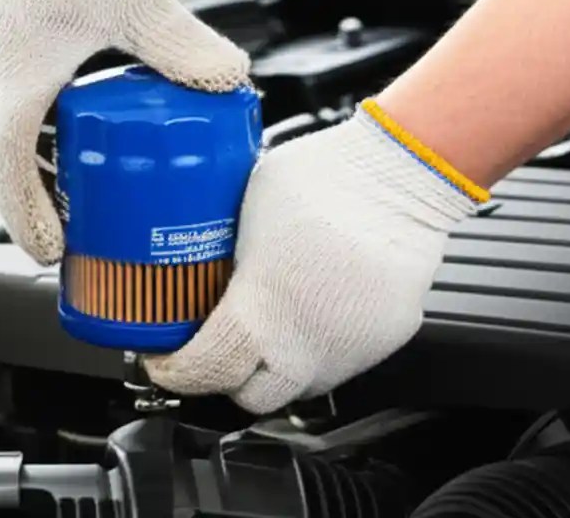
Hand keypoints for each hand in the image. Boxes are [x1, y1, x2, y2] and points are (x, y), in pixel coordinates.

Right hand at [0, 0, 249, 264]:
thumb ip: (180, 45)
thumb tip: (231, 81)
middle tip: (65, 229)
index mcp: (13, 79)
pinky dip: (20, 123)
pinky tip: (60, 114)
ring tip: (65, 181)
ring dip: (21, 163)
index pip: (8, 173)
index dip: (29, 220)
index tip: (51, 251)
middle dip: (25, 203)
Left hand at [144, 106, 478, 413]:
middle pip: (254, 397)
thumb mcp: (244, 203)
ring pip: (303, 385)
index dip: (178, 371)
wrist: (403, 172)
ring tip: (267, 329)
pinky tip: (312, 310)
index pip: (205, 370)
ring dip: (279, 366)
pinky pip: (343, 359)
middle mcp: (307, 343)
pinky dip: (322, 345)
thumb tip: (196, 247)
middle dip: (229, 380)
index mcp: (261, 311)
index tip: (166, 360)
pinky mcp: (385, 339)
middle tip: (216, 349)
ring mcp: (351, 347)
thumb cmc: (326, 177)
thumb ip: (223, 244)